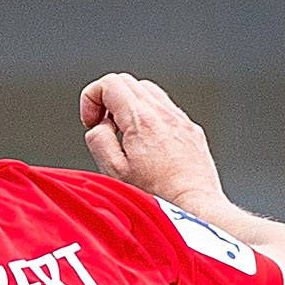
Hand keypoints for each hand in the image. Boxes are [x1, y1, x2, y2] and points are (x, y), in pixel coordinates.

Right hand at [80, 73, 223, 211]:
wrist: (193, 203)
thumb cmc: (157, 194)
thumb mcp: (114, 171)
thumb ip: (98, 141)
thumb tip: (97, 128)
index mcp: (141, 120)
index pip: (109, 83)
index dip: (91, 98)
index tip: (90, 122)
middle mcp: (162, 112)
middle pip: (127, 81)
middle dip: (106, 100)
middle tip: (103, 126)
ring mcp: (179, 118)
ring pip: (147, 90)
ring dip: (127, 106)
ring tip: (123, 134)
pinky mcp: (190, 127)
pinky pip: (164, 107)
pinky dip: (147, 115)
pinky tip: (144, 142)